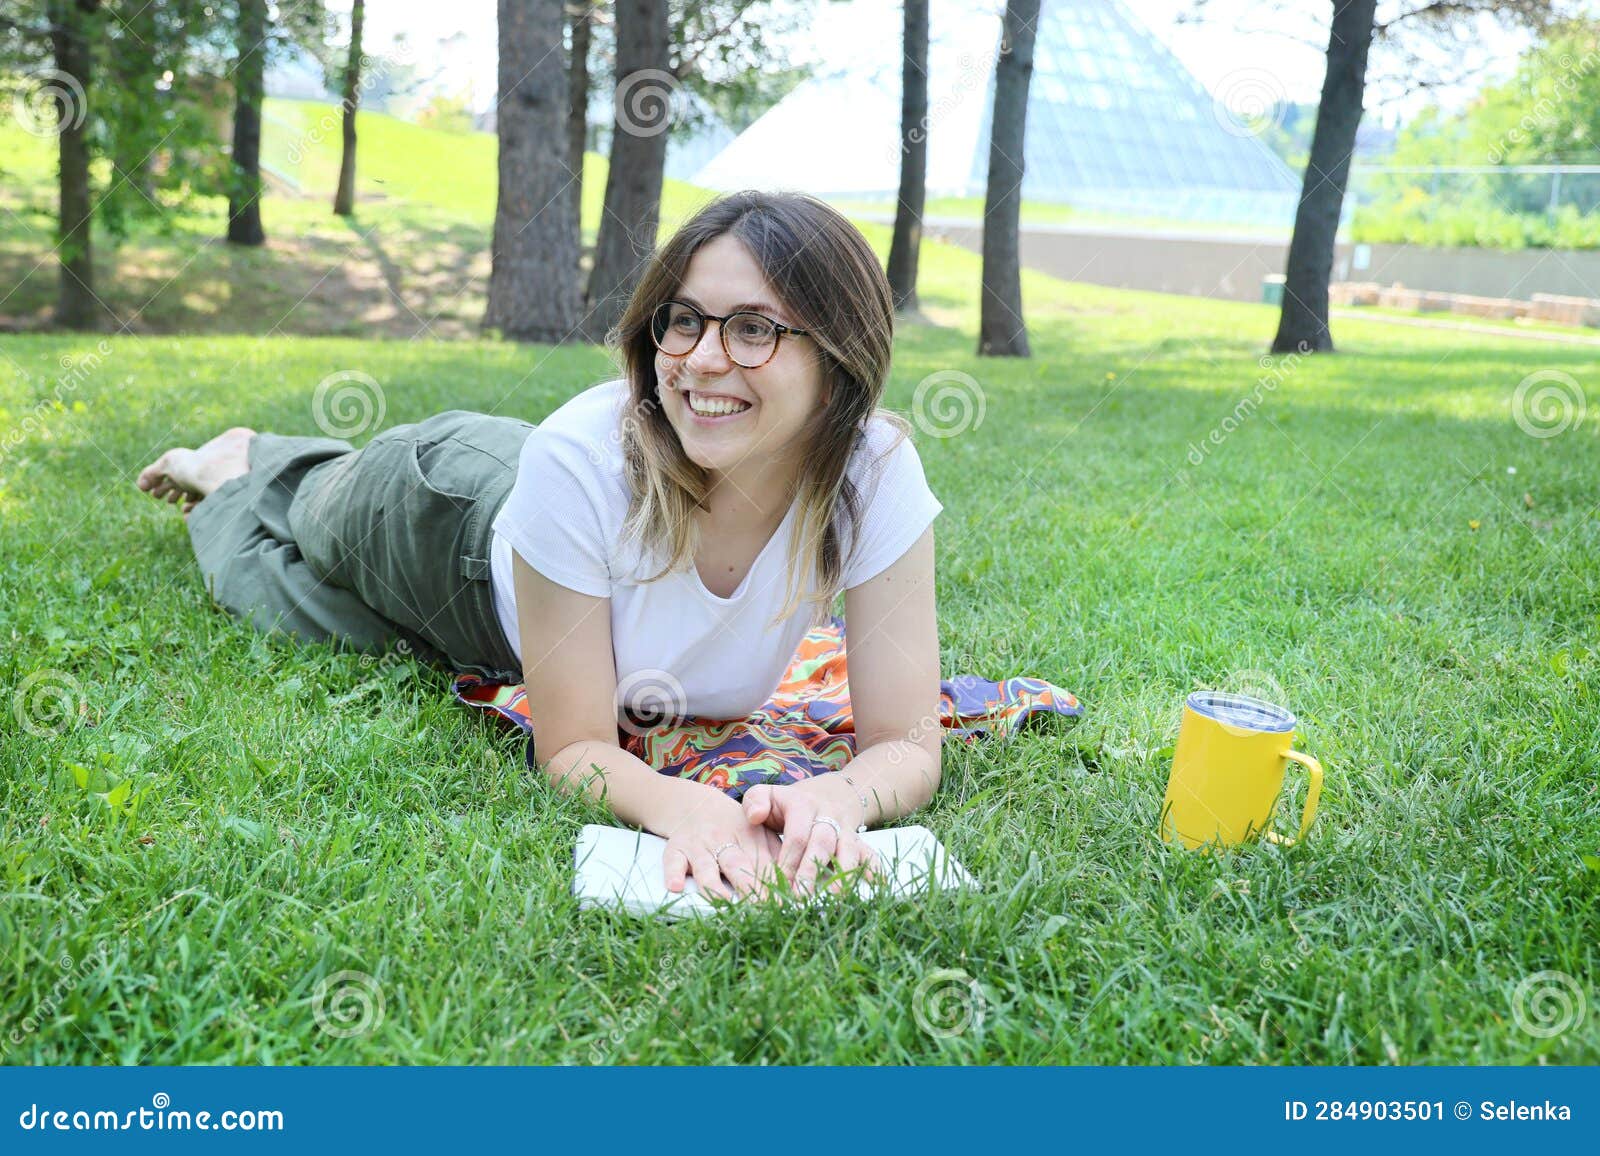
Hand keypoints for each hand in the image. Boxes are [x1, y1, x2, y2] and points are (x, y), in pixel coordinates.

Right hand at [662, 794, 781, 900]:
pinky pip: (672, 861)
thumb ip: (777, 857)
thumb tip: (798, 887)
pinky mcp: (676, 849)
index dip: (774, 885)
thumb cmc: (736, 828)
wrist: (696, 803)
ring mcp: (699, 846)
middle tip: (761, 909)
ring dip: (715, 887)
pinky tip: (676, 887)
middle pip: (738, 866)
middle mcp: (725, 841)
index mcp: (750, 839)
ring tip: (724, 904)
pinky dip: (673, 873)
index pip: (764, 864)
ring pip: (706, 868)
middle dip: (750, 888)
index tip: (783, 906)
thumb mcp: (760, 835)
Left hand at [742, 778, 877, 895]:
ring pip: (847, 848)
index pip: (796, 835)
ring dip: (842, 873)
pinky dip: (873, 868)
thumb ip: (755, 801)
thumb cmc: (787, 803)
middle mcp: (827, 814)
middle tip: (801, 897)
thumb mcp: (767, 794)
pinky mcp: (857, 839)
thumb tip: (755, 816)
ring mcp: (844, 827)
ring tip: (834, 897)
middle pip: (822, 843)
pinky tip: (876, 884)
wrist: (826, 794)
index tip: (777, 883)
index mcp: (803, 803)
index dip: (788, 860)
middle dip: (812, 871)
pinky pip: (869, 851)